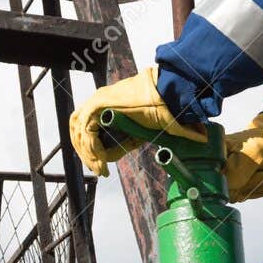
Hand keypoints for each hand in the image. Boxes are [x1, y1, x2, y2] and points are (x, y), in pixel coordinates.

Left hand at [68, 64, 205, 176]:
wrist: (167, 92)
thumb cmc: (161, 105)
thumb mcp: (148, 128)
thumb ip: (146, 139)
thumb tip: (183, 144)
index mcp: (106, 105)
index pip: (88, 129)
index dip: (92, 149)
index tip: (103, 166)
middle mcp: (98, 102)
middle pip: (79, 131)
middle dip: (86, 153)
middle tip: (98, 170)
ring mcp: (96, 102)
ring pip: (80, 134)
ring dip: (88, 154)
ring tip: (100, 169)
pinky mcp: (98, 105)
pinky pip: (88, 134)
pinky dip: (92, 150)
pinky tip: (101, 163)